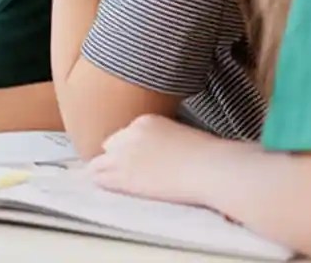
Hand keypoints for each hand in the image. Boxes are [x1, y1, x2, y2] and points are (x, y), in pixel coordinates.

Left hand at [89, 114, 235, 205]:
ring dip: (105, 171)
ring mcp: (124, 155)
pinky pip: (100, 178)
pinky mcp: (124, 175)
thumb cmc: (209, 157)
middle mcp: (129, 134)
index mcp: (145, 122)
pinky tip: (108, 188)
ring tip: (111, 182)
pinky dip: (103, 183)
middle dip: (118, 158)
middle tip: (129, 172)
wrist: (211, 169)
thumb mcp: (181, 136)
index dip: (131, 149)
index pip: (126, 134)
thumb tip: (160, 155)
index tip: (139, 160)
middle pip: (111, 146)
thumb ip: (162, 140)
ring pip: (100, 163)